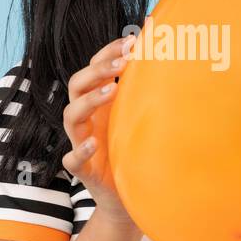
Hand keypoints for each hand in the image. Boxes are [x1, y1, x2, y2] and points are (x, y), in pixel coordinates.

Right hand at [61, 33, 139, 229]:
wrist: (127, 200)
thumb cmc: (134, 152)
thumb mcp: (141, 118)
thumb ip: (146, 90)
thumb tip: (169, 52)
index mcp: (99, 103)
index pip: (94, 68)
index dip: (107, 52)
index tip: (130, 40)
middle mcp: (87, 119)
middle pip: (77, 85)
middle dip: (97, 70)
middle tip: (121, 64)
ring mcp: (81, 142)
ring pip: (71, 116)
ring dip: (89, 100)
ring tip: (111, 91)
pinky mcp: (82, 171)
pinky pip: (71, 159)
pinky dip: (81, 150)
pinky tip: (95, 143)